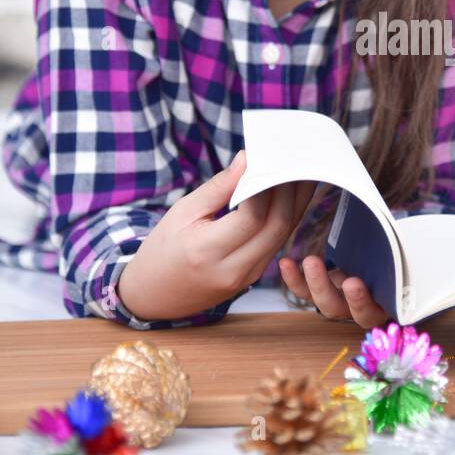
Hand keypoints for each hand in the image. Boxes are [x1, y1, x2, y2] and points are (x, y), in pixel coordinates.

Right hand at [118, 150, 316, 320]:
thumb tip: (248, 159)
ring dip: (295, 204)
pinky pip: (276, 244)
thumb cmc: (163, 249)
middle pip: (276, 227)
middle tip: (295, 162)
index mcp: (206, 251)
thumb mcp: (183, 212)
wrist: (155, 295)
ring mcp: (246, 279)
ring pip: (282, 236)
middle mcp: (232, 270)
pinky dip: (285, 218)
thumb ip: (219, 187)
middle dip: (290, 192)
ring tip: (299, 174)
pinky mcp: (253, 278)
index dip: (267, 186)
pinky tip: (289, 197)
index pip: (252, 216)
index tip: (271, 160)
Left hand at [278, 253, 390, 329]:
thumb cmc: (398, 252)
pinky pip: (306, 293)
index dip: (362, 301)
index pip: (374, 312)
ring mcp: (343, 302)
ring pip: (324, 303)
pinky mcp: (324, 293)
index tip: (353, 281)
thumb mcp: (400, 251)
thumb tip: (414, 233)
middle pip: (343, 310)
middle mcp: (364, 309)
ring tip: (308, 260)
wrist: (384, 248)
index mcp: (388, 305)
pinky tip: (285, 263)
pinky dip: (295, 279)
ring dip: (310, 283)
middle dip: (328, 289)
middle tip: (316, 264)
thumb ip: (399, 250)